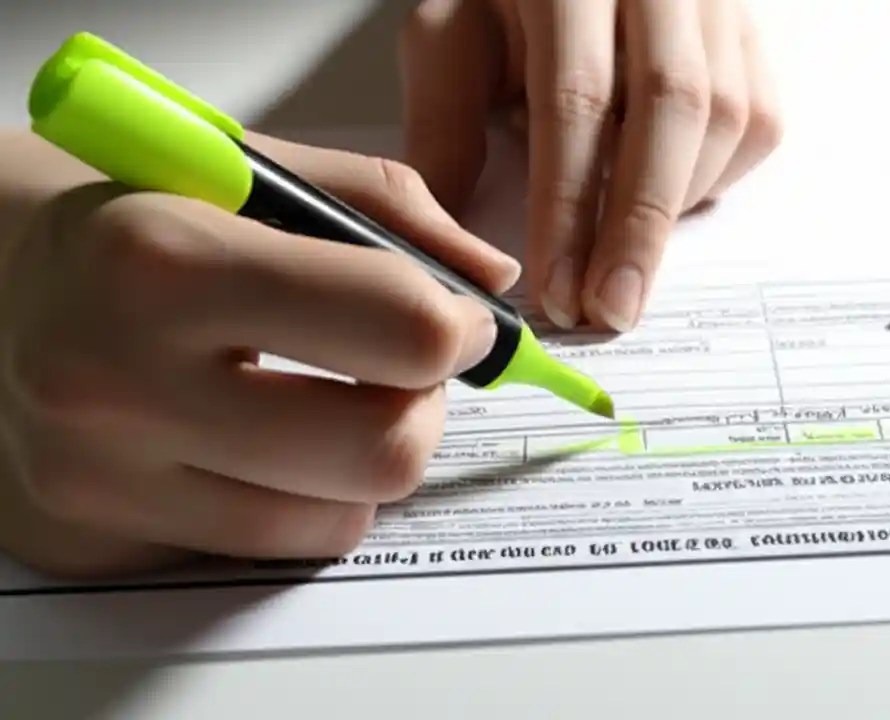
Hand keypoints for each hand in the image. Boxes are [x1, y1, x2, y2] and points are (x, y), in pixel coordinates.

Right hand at [0, 130, 518, 577]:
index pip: (398, 329)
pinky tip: (259, 443)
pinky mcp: (98, 542)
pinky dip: (300, 501)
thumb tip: (492, 284)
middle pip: (384, 448)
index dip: (459, 325)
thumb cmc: (117, 215)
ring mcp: (103, 481)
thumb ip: (386, 209)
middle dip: (424, 404)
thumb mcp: (245, 168)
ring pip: (340, 517)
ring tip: (321, 398)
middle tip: (401, 367)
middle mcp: (122, 385)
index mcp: (165, 265)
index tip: (456, 318)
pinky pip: (271, 548)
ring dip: (365, 460)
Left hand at [400, 0, 782, 330]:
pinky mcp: (749, 33)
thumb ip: (445, 129)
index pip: (576, 97)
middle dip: (639, 227)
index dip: (569, 205)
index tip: (558, 289)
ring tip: (624, 256)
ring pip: (724, 116)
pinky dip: (714, 178)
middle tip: (611, 309)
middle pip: (672, 107)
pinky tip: (666, 195)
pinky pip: (757, 120)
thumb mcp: (452, 37)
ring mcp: (715, 3)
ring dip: (674, 207)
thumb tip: (447, 249)